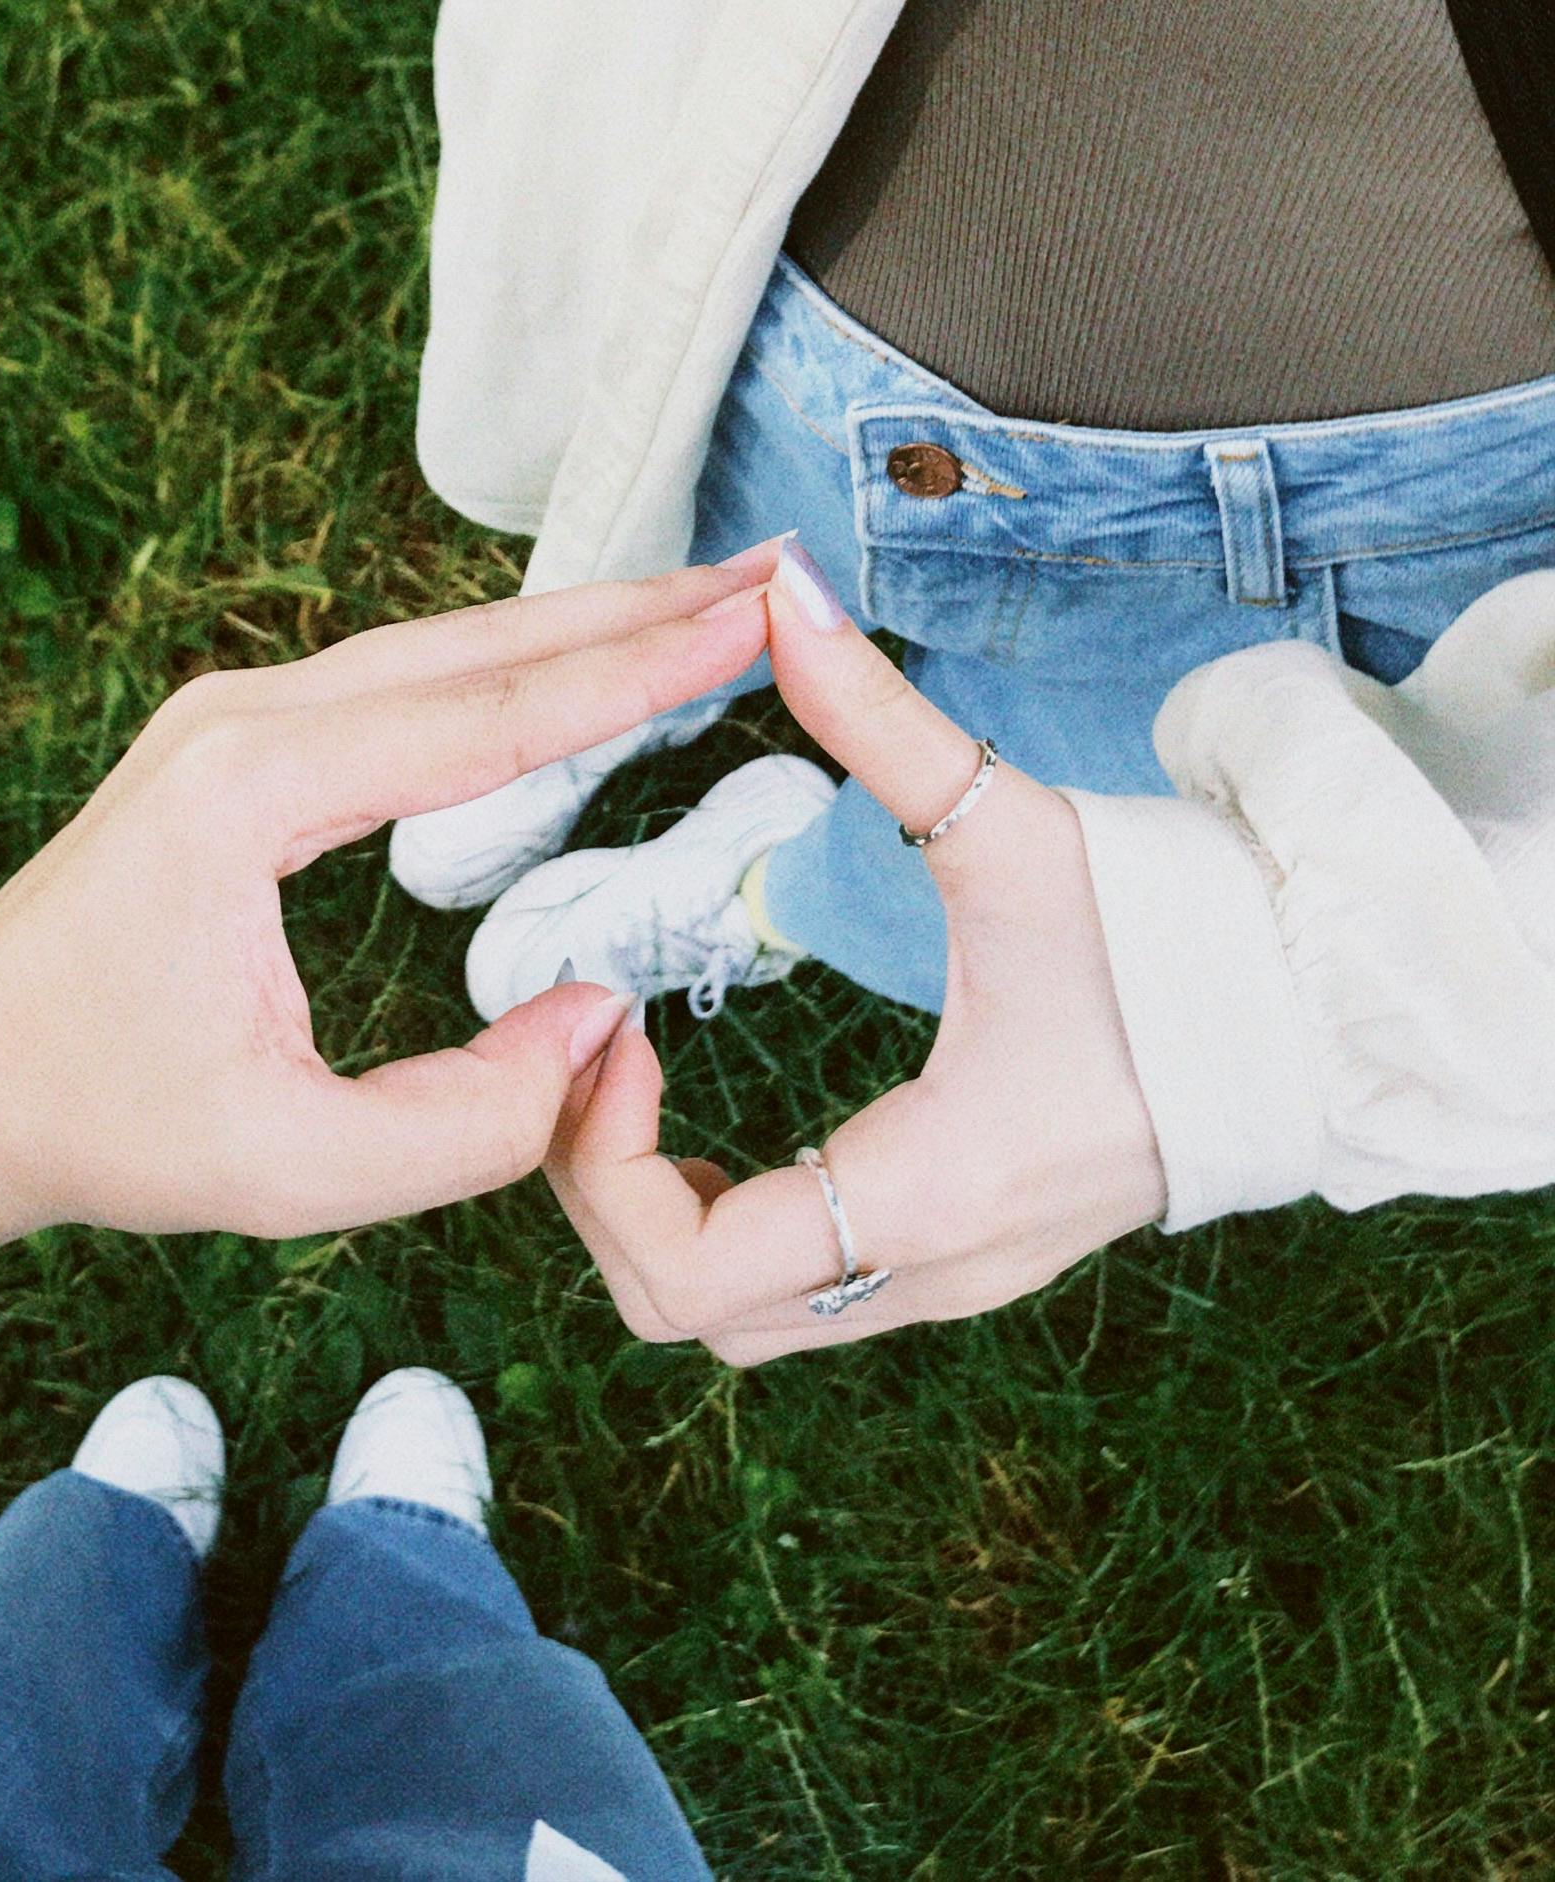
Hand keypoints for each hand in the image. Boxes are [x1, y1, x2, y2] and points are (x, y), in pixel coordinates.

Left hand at [0, 550, 780, 1263]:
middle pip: (473, 646)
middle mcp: (242, 722)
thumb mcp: (293, 1167)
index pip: (483, 719)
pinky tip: (580, 663)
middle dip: (628, 613)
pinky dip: (507, 665)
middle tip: (765, 578)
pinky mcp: (240, 740)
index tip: (747, 625)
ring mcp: (235, 717)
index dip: (631, 677)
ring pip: (440, 648)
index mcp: (248, 795)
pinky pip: (399, 681)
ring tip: (706, 607)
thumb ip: (468, 1123)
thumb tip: (598, 1020)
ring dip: (575, 628)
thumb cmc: (109, 1126)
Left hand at [544, 549, 1166, 1364]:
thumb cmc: (1172, 935)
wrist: (1310, 1015)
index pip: (692, 1272)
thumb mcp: (1012, 827)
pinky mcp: (960, 1260)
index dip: (600, 1166)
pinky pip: (796, 1291)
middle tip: (602, 1045)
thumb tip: (782, 589)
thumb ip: (880, 718)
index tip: (613, 1025)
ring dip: (655, 1212)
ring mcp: (949, 1282)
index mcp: (931, 1188)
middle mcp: (928, 1268)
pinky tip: (704, 1121)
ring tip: (638, 1073)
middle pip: (686, 1315)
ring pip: (737, 1320)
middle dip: (599, 1189)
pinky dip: (719, 1222)